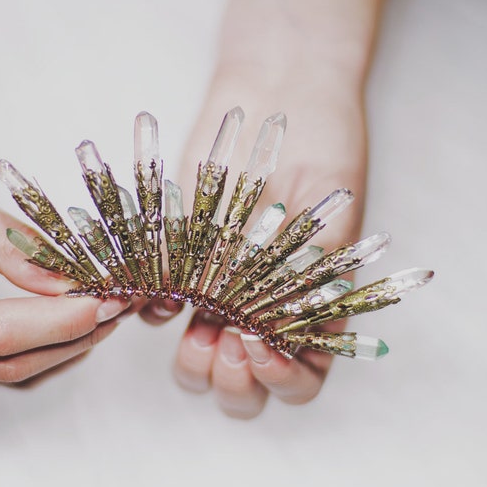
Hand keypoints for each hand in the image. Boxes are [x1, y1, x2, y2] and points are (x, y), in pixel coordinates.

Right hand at [0, 116, 129, 382]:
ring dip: (56, 349)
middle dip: (69, 340)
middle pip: (2, 364)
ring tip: (103, 315)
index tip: (108, 300)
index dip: (60, 323)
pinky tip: (65, 326)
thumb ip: (16, 248)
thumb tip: (72, 285)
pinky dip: (31, 350)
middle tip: (118, 308)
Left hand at [170, 65, 366, 417]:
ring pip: (198, 364)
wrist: (282, 95)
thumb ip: (308, 285)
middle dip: (234, 383)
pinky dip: (155, 311)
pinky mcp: (179, 264)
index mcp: (312, 313)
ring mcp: (219, 294)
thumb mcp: (331, 221)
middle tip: (230, 342)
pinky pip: (159, 311)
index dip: (284, 382)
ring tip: (199, 325)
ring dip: (193, 363)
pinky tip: (163, 294)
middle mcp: (263, 313)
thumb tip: (277, 339)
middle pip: (245, 390)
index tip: (262, 346)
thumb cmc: (323, 151)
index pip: (301, 381)